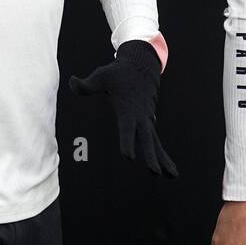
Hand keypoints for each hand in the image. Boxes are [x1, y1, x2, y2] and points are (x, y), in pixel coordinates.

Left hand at [69, 40, 177, 176]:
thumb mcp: (102, 75)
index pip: (127, 128)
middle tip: (154, 172)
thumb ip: (87, 84)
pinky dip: (163, 155)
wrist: (141, 67)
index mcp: (128, 109)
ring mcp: (147, 120)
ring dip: (164, 160)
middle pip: (146, 139)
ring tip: (173, 177)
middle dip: (150, 156)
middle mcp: (140, 117)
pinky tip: (170, 170)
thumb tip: (72, 82)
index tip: (128, 157)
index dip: (127, 141)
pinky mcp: (148, 123)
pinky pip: (156, 142)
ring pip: (155, 143)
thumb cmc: (118, 73)